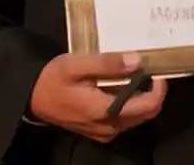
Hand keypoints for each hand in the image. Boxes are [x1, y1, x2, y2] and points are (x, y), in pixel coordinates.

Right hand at [28, 52, 167, 142]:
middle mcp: (110, 127)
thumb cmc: (53, 80)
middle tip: (149, 70)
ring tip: (137, 75)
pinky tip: (123, 86)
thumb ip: (106, 63)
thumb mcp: (76, 65)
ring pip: (138, 118)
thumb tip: (137, 60)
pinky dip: (132, 104)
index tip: (157, 70)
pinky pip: (126, 120)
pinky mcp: (101, 131)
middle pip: (147, 113)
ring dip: (143, 98)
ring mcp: (106, 132)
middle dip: (153, 92)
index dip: (159, 88)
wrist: (33, 98)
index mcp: (105, 111)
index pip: (148, 105)